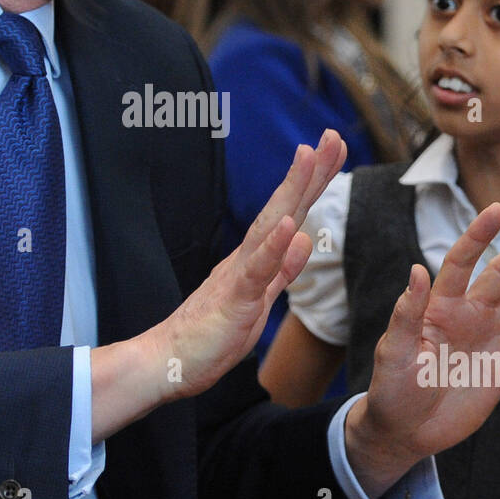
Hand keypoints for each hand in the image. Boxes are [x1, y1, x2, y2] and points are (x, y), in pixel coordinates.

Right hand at [156, 130, 346, 398]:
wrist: (166, 363)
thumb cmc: (210, 335)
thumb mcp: (258, 300)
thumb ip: (281, 271)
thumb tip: (303, 235)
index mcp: (255, 259)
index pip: (289, 214)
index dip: (312, 182)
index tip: (332, 149)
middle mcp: (246, 258)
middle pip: (282, 208)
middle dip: (310, 172)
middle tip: (330, 136)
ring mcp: (238, 275)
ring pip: (269, 226)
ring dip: (291, 192)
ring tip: (309, 157)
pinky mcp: (233, 301)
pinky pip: (256, 272)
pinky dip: (273, 247)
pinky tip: (288, 225)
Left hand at [345, 205, 499, 497]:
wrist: (407, 430)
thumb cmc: (392, 390)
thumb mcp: (393, 352)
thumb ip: (406, 313)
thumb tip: (417, 270)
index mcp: (438, 306)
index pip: (460, 262)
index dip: (478, 237)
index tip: (496, 211)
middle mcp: (467, 313)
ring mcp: (488, 334)